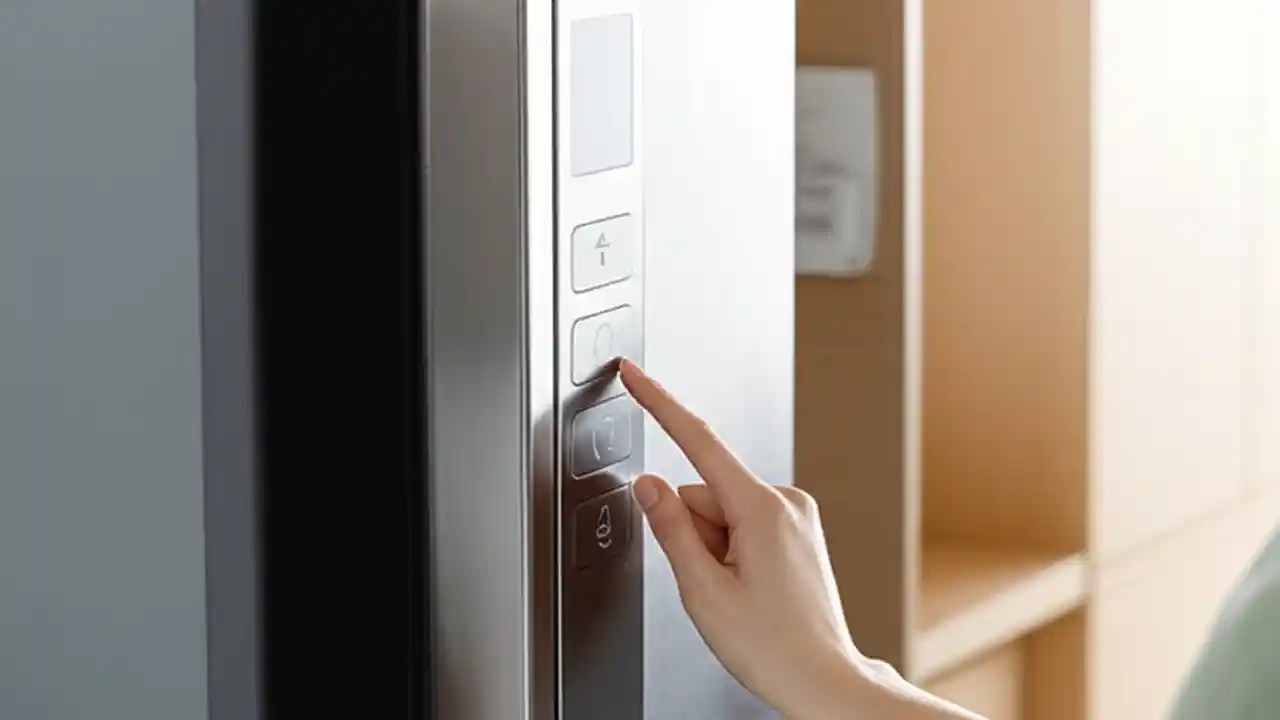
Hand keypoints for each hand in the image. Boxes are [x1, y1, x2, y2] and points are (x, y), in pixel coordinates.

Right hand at [619, 359, 982, 719]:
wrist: (822, 680)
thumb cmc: (774, 646)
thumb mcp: (703, 590)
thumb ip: (670, 527)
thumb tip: (648, 484)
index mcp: (762, 509)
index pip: (697, 439)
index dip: (658, 403)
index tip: (633, 375)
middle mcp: (786, 501)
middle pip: (703, 493)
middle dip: (693, 533)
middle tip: (713, 584)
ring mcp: (795, 515)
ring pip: (721, 512)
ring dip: (714, 547)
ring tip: (738, 592)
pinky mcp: (797, 528)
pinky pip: (744, 523)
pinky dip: (732, 550)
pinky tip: (750, 587)